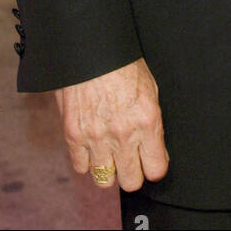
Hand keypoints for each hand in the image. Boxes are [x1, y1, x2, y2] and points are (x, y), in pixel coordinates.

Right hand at [54, 57, 168, 192]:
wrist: (91, 48)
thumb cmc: (123, 64)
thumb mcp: (150, 90)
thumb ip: (152, 124)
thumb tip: (155, 151)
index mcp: (147, 120)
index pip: (156, 169)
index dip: (154, 167)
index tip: (150, 161)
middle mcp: (123, 133)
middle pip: (131, 181)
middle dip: (133, 173)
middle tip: (130, 160)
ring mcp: (96, 137)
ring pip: (105, 180)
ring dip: (108, 169)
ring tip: (109, 154)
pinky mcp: (73, 135)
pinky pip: (81, 167)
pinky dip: (86, 160)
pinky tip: (92, 145)